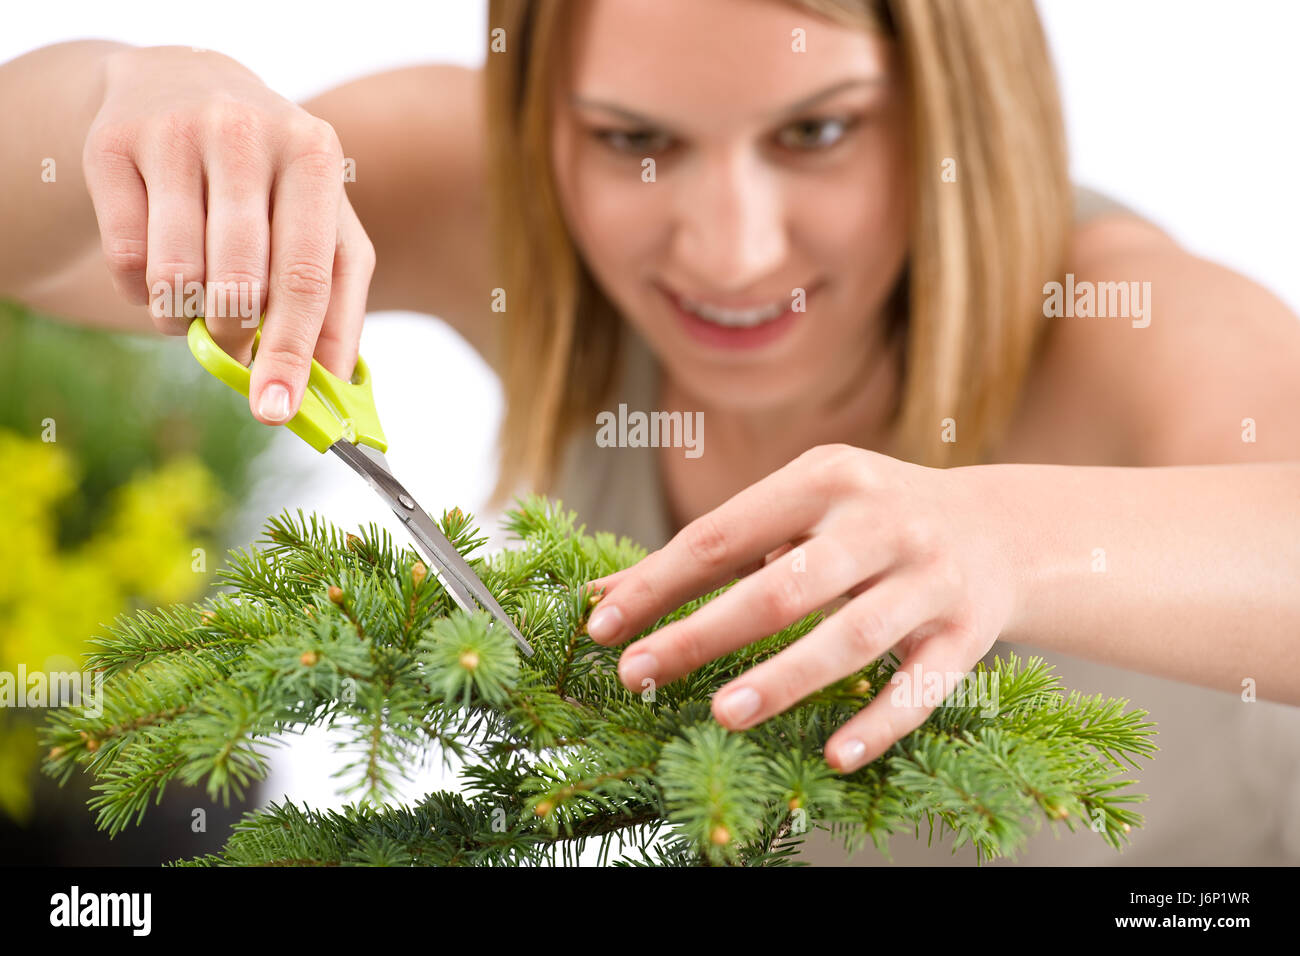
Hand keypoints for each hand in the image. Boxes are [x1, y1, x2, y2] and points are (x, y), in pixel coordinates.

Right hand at [83, 45, 374, 422]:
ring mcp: (176, 133)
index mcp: (314, 155)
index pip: (307, 276)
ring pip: (177, 276)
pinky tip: (160, 270)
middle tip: (232, 354)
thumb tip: (333, 386)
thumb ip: (336, 301)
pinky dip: (142, 292)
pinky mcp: (112, 144)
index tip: (279, 410)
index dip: (293, 353)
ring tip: (196, 307)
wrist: (182, 86)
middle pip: (241, 282)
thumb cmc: (271, 182)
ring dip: (184, 318)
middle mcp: (247, 134)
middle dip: (235, 339)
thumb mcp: (320, 224)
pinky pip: (126, 259)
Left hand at [582, 443, 1020, 772]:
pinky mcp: (970, 632)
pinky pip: (922, 686)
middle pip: (782, 587)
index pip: (724, 535)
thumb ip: (717, 549)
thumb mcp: (800, 506)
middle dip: (702, 633)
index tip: (602, 626)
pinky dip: (879, 722)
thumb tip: (609, 596)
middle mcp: (883, 521)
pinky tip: (833, 755)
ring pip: (851, 637)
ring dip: (784, 679)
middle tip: (637, 674)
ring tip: (720, 714)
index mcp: (827, 478)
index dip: (659, 584)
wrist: (999, 528)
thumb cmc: (869, 520)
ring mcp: (931, 578)